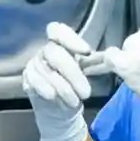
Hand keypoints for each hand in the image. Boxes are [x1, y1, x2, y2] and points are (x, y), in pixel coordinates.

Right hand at [23, 22, 93, 140]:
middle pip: (55, 54)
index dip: (70, 38)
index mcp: (60, 45)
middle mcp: (45, 51)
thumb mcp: (87, 73)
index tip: (86, 52)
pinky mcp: (27, 79)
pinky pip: (35, 81)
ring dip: (63, 88)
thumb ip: (94, 62)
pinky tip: (54, 97)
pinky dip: (47, 90)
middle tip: (86, 92)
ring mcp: (34, 64)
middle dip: (73, 74)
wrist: (62, 110)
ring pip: (46, 70)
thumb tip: (112, 55)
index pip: (57, 30)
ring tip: (75, 101)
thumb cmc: (76, 88)